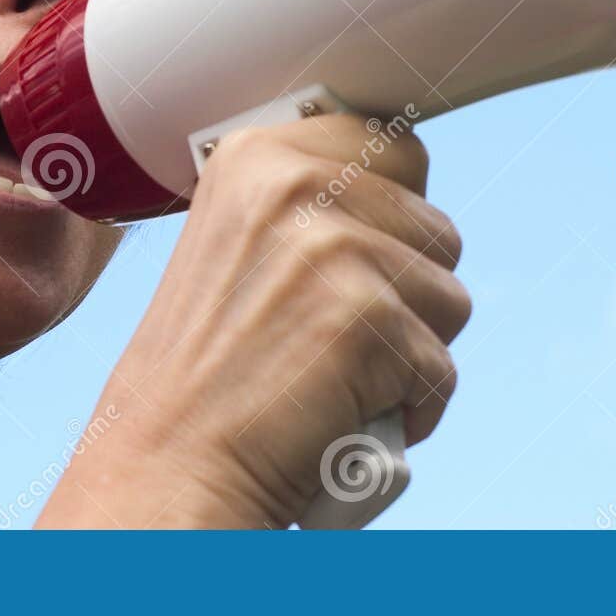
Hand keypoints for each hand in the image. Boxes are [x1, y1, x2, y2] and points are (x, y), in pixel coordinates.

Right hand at [38, 114, 469, 527]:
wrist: (166, 467)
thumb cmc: (205, 378)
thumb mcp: (236, 244)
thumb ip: (307, 207)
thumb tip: (403, 193)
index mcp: (258, 156)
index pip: (398, 148)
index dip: (392, 218)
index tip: (345, 265)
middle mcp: (295, 185)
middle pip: (436, 227)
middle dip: (406, 291)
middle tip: (333, 334)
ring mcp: (334, 249)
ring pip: (449, 298)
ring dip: (410, 350)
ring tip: (335, 375)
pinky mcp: (369, 321)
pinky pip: (441, 369)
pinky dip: (410, 409)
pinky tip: (343, 417)